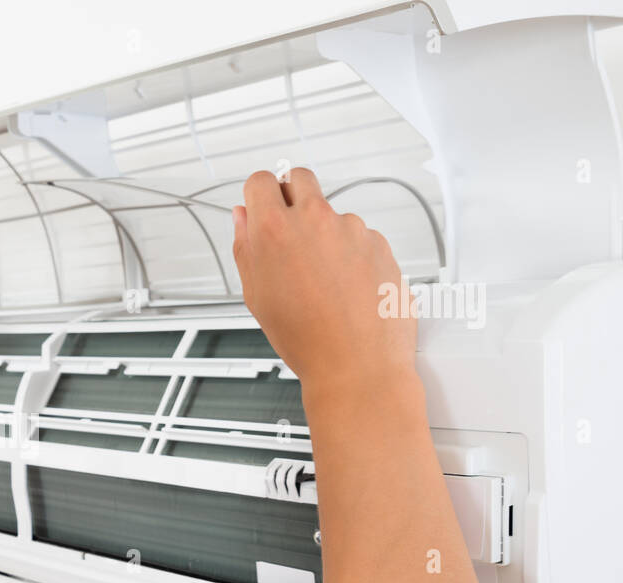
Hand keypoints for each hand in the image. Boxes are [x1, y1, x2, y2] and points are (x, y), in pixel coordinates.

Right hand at [231, 168, 415, 400]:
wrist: (357, 365)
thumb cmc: (308, 339)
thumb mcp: (257, 295)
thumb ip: (246, 248)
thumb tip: (243, 220)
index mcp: (276, 231)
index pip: (261, 181)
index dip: (257, 194)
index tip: (259, 206)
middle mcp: (315, 220)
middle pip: (300, 178)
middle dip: (291, 193)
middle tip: (288, 228)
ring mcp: (352, 229)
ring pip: (331, 215)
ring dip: (323, 234)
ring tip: (320, 281)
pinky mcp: (379, 243)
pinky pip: (358, 237)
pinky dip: (350, 254)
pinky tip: (344, 287)